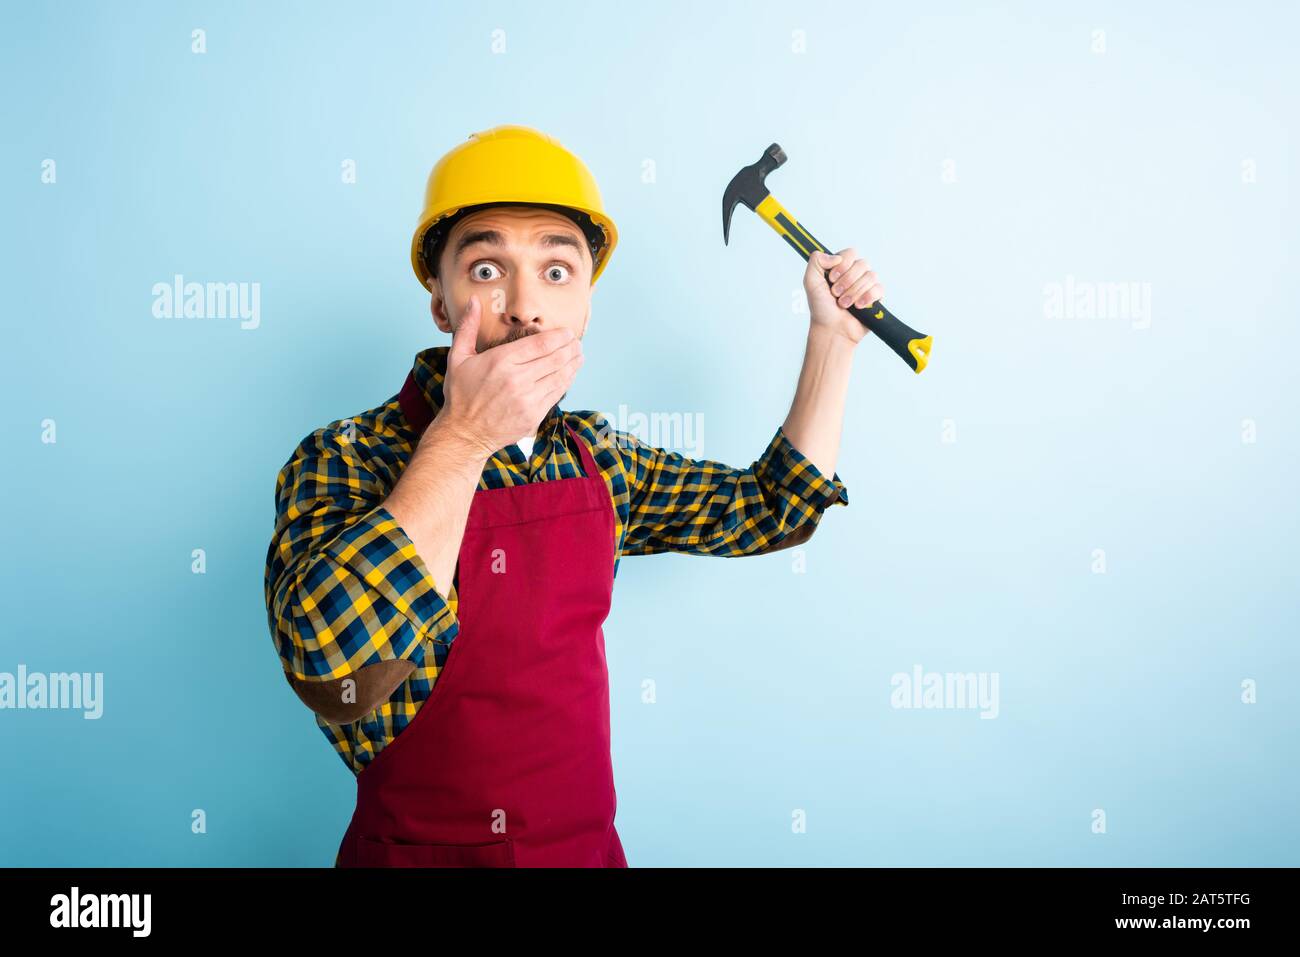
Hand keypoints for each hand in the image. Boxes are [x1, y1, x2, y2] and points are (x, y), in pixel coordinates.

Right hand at [437, 295, 583, 457]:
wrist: (464, 434)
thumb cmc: (460, 395)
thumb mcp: (458, 358)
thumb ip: (467, 327)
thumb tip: (474, 301)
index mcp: (501, 361)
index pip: (541, 344)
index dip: (560, 337)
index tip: (568, 332)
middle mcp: (518, 379)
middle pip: (556, 358)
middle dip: (571, 348)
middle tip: (577, 343)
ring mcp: (528, 400)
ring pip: (560, 376)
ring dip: (573, 364)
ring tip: (579, 355)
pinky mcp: (534, 416)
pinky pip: (556, 395)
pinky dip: (566, 382)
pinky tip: (569, 375)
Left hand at [803, 248, 881, 345]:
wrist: (831, 329)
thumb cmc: (821, 308)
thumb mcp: (811, 281)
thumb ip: (816, 261)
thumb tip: (837, 256)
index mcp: (842, 267)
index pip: (850, 253)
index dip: (842, 265)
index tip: (831, 279)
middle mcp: (856, 274)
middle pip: (862, 264)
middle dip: (847, 281)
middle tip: (836, 294)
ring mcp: (867, 285)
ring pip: (871, 276)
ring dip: (854, 292)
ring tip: (844, 304)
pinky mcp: (876, 298)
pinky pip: (879, 289)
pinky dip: (867, 297)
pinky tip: (858, 306)